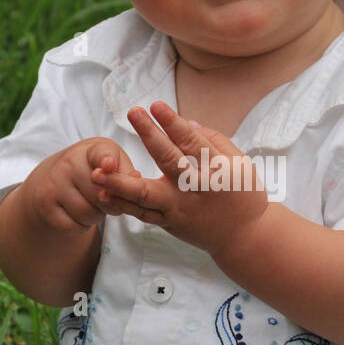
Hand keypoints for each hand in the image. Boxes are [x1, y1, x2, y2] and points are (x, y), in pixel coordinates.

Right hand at [21, 138, 142, 235]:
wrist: (54, 180)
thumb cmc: (92, 170)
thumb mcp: (112, 163)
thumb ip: (125, 171)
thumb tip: (135, 178)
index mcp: (91, 149)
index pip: (100, 154)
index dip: (107, 160)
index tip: (110, 165)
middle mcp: (69, 162)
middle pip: (101, 195)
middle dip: (111, 204)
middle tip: (107, 200)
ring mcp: (53, 182)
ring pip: (87, 213)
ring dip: (97, 216)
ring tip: (93, 205)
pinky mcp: (43, 203)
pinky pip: (72, 226)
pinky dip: (81, 226)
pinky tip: (78, 213)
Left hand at [90, 101, 269, 255]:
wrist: (245, 238)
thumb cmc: (244, 194)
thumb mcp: (240, 163)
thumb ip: (214, 141)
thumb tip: (187, 122)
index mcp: (217, 170)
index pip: (192, 142)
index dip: (174, 122)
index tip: (157, 105)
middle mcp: (196, 189)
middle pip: (168, 160)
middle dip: (149, 135)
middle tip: (133, 112)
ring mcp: (179, 208)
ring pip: (146, 195)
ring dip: (120, 181)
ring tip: (99, 170)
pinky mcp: (169, 223)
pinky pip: (142, 214)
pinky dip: (122, 203)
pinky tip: (103, 191)